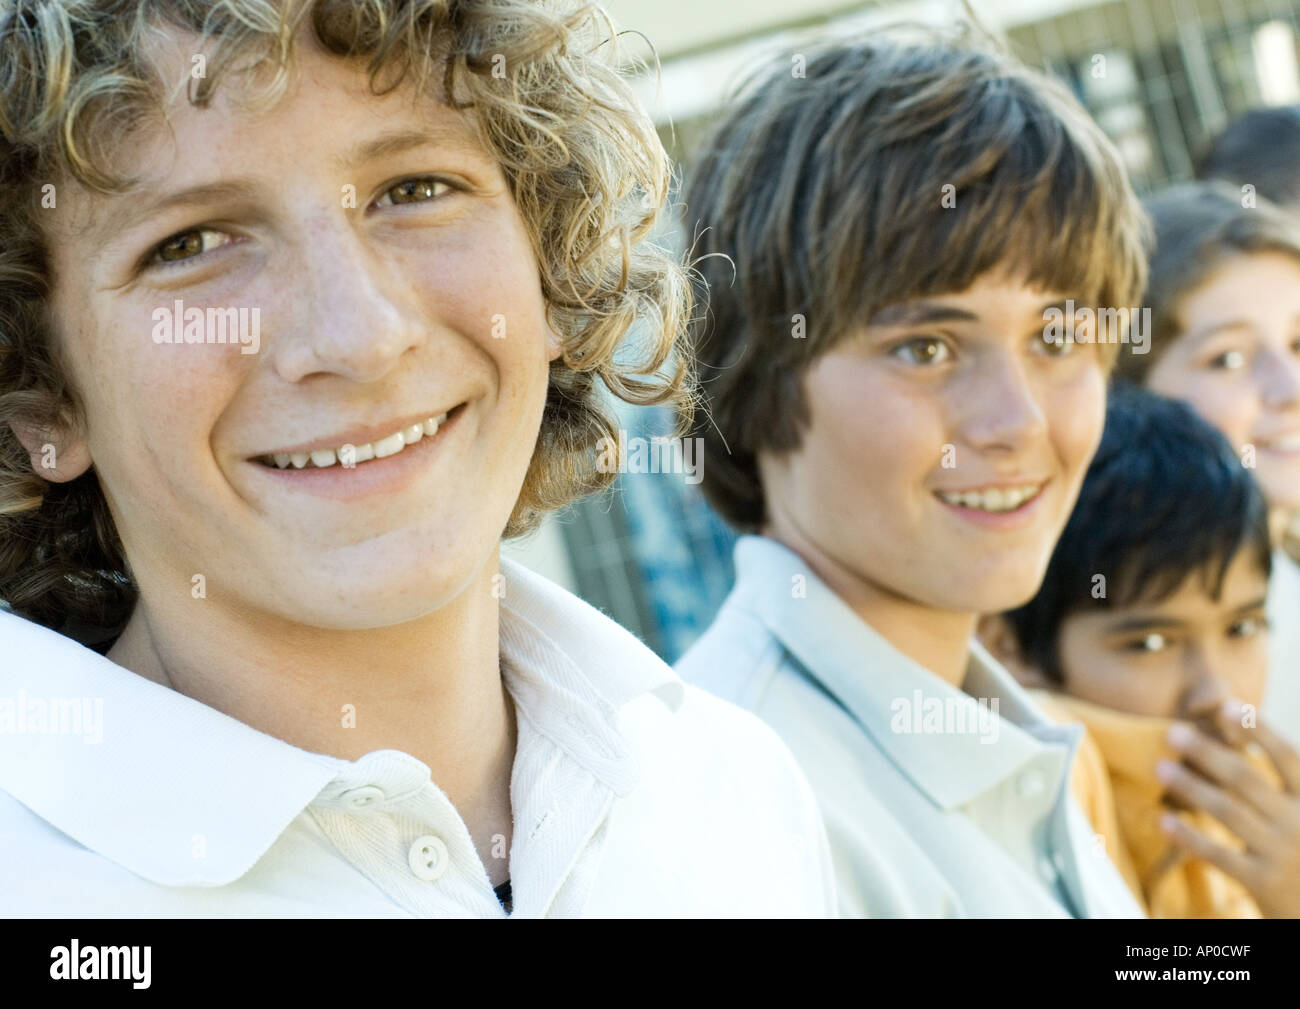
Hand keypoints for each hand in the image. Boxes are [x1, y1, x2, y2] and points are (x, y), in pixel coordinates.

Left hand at [1156, 698, 1299, 917]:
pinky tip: (1163, 821)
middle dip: (1208, 753)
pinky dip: (1190, 837)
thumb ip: (1284, 786)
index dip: (1259, 731)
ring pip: (1228, 812)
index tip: (1227, 706)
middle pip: (1247, 780)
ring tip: (1160, 768)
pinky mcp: (1263, 883)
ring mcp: (1282, 854)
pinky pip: (1219, 855)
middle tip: (1173, 732)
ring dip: (1191, 787)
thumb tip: (1245, 734)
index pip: (1288, 758)